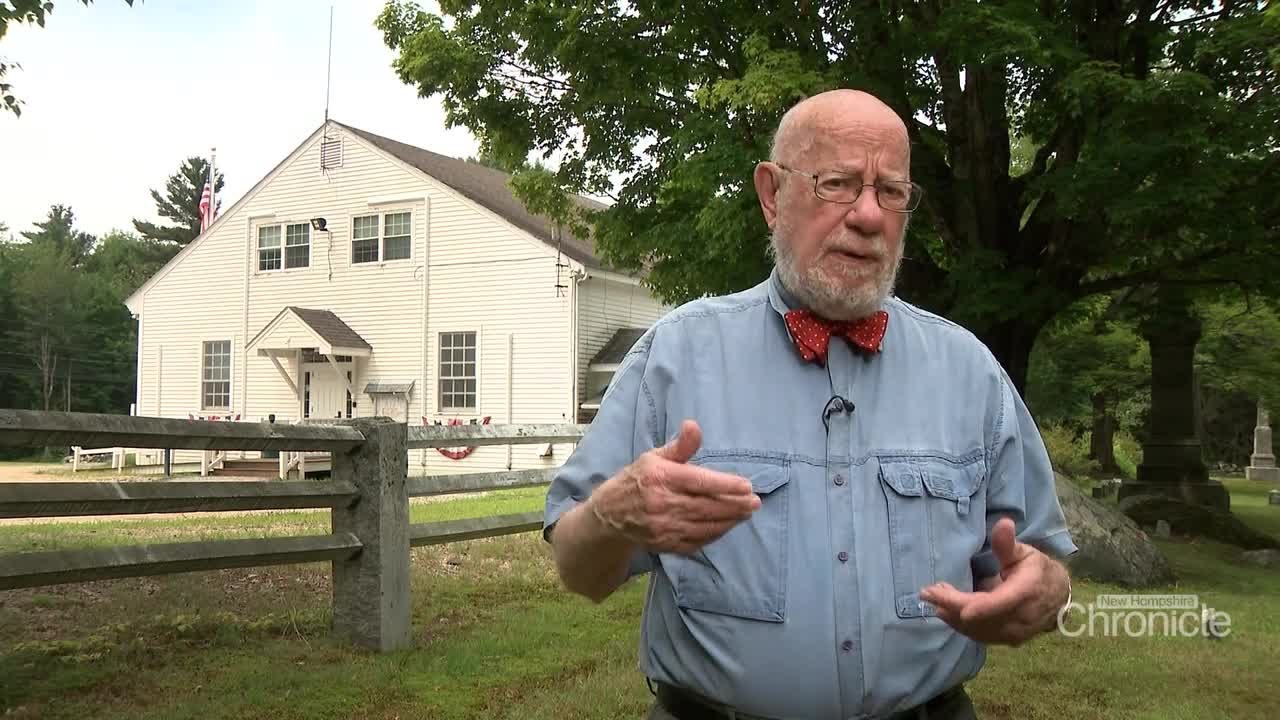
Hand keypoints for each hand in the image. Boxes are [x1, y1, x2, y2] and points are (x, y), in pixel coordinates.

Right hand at [586, 419, 760, 554]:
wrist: (609, 515)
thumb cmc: (637, 480)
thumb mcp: (654, 457)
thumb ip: (680, 446)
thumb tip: (694, 425)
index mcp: (661, 478)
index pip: (701, 482)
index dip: (727, 485)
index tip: (747, 485)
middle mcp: (662, 503)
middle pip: (707, 506)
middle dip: (735, 504)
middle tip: (755, 502)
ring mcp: (664, 527)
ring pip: (705, 525)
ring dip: (730, 520)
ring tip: (746, 513)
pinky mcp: (665, 544)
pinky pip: (697, 541)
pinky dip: (715, 534)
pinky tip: (727, 526)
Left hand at [919, 517, 1070, 645]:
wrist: (1058, 598)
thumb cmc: (1037, 570)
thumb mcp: (1025, 553)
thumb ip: (1009, 544)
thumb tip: (1003, 524)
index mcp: (1026, 593)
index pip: (992, 604)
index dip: (965, 604)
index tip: (938, 596)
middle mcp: (1021, 618)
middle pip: (979, 618)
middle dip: (950, 605)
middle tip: (927, 593)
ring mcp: (1015, 633)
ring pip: (977, 629)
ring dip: (952, 616)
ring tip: (933, 599)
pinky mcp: (1007, 640)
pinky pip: (980, 635)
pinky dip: (960, 625)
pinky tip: (945, 612)